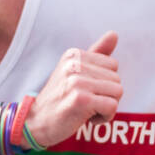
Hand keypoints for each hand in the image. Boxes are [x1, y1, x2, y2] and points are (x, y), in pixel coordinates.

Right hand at [26, 31, 121, 147]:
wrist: (36, 122)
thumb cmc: (60, 98)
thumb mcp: (75, 72)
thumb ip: (96, 53)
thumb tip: (114, 33)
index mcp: (73, 55)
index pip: (113, 66)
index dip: (103, 83)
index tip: (85, 90)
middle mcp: (74, 65)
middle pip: (117, 80)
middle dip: (106, 96)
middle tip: (84, 102)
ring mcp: (76, 81)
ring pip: (117, 93)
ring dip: (106, 107)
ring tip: (85, 109)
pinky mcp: (81, 99)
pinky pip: (112, 107)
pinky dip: (104, 117)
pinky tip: (87, 118)